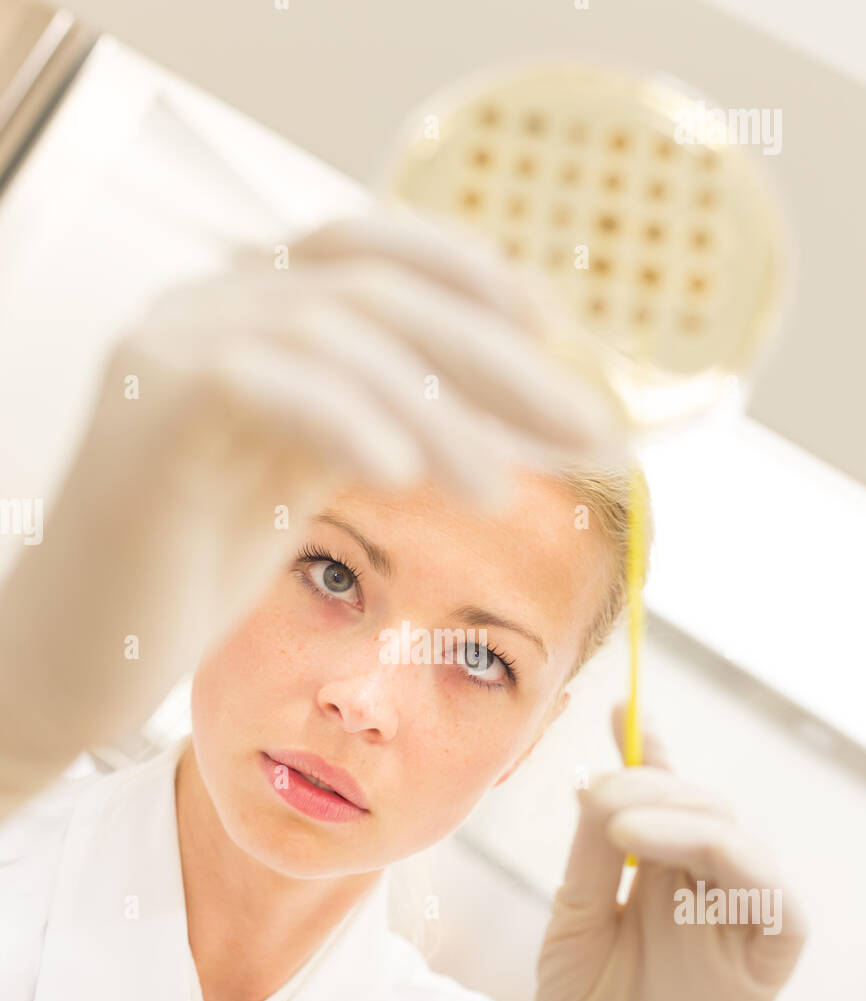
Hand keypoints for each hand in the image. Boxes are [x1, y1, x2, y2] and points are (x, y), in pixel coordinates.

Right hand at [0, 208, 616, 816]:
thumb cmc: (191, 570)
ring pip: (335, 334)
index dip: (474, 283)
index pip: (380, 259)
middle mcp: (213, 307)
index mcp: (252, 314)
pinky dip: (346, 418)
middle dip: (493, 358)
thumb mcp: (305, 475)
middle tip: (581, 426)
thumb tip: (507, 418)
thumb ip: (380, 422)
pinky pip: (267, 381)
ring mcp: (175, 344)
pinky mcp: (151, 402)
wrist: (77, 644)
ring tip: (500, 492)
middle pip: (378, 292)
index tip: (556, 340)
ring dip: (437, 412)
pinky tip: (404, 471)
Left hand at [534, 703, 807, 1000]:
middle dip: (652, 782)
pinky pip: (777, 902)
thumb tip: (600, 770)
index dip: (650, 750)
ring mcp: (736, 929)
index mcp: (658, 880)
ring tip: (620, 822)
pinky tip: (682, 853)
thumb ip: (594, 850)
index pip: (667, 798)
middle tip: (597, 795)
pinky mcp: (763, 968)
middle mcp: (703, 895)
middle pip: (703, 806)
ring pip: (741, 839)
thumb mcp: (574, 920)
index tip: (618, 710)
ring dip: (684, 814)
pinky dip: (740, 862)